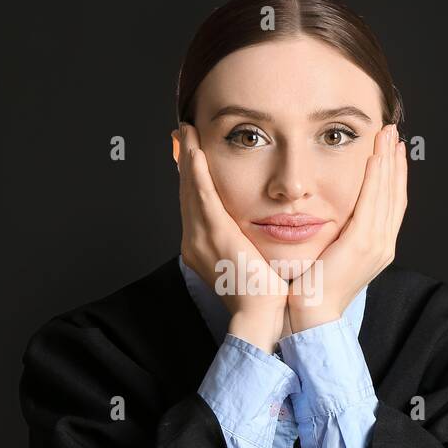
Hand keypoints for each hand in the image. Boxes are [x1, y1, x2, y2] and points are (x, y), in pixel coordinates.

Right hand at [174, 123, 289, 351]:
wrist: (261, 315)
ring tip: (187, 133)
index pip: (194, 203)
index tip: (192, 153)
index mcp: (202, 247)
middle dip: (184, 160)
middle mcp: (195, 240)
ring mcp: (201, 238)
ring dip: (189, 158)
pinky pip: (203, 198)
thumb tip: (252, 226)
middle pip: (187, 191)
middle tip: (183, 133)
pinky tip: (196, 154)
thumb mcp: (250, 260)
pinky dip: (198, 175)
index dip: (191, 176)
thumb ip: (245, 240)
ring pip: (191, 190)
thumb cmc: (263, 295)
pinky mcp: (215, 236)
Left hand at [287, 123, 407, 331]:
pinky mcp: (362, 243)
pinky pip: (371, 203)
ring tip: (386, 135)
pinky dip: (375, 179)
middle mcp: (383, 244)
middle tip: (393, 132)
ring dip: (387, 161)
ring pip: (387, 193)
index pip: (392, 202)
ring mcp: (376, 244)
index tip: (391, 150)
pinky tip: (373, 158)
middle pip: (396, 193)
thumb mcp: (333, 254)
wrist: (312, 313)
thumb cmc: (314, 287)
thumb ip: (341, 233)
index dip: (394, 174)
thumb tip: (336, 214)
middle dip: (395, 160)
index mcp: (378, 246)